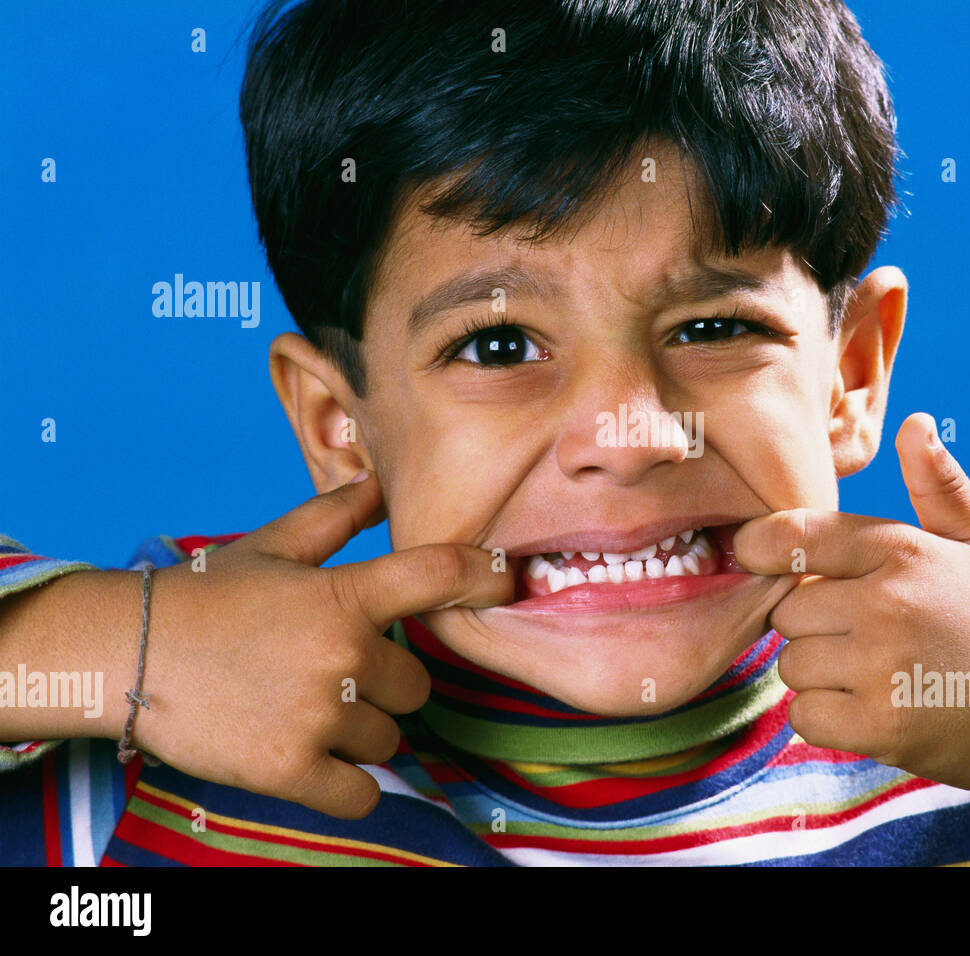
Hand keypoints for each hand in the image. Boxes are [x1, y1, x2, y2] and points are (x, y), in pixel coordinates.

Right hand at [119, 472, 513, 817]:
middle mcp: (341, 654)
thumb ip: (335, 517)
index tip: (509, 578)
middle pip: (416, 685)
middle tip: (331, 674)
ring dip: (360, 732)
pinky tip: (317, 763)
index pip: (437, 576)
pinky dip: (348, 786)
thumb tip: (380, 481)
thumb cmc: (205, 598)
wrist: (125, 654)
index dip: (484, 574)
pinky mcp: (290, 769)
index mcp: (342, 595)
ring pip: (388, 738)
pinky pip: (360, 793)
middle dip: (385, 684)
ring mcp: (318, 716)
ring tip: (305, 710)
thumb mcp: (271, 546)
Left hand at [733, 413, 969, 797]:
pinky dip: (827, 718)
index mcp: (903, 552)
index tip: (752, 555)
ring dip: (819, 674)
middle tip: (860, 634)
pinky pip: (804, 714)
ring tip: (872, 671)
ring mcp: (883, 667)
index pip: (797, 537)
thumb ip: (938, 485)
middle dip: (811, 625)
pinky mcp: (879, 725)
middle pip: (787, 611)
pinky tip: (870, 707)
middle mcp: (889, 604)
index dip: (761, 547)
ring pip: (793, 664)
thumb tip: (915, 423)